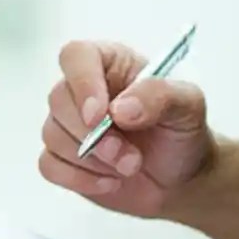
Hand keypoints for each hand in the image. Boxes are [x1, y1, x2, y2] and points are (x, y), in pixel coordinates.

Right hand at [41, 40, 215, 218]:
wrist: (181, 179)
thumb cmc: (182, 133)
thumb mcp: (189, 106)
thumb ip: (160, 95)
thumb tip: (120, 108)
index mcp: (110, 63)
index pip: (77, 56)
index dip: (82, 83)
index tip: (100, 115)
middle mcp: (84, 89)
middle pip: (59, 99)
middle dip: (95, 136)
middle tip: (131, 156)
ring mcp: (69, 124)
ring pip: (53, 135)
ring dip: (94, 160)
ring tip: (131, 166)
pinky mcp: (62, 157)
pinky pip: (50, 165)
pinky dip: (80, 179)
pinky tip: (111, 181)